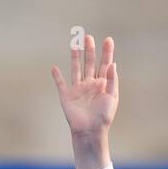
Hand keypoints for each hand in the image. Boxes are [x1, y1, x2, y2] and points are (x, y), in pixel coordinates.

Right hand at [51, 33, 116, 168]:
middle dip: (89, 50)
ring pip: (76, 69)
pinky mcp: (67, 96)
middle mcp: (90, 85)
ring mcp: (78, 90)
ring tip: (74, 44)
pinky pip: (60, 84)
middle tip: (88, 37)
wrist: (90, 131)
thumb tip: (112, 64)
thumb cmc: (103, 117)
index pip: (105, 65)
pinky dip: (57, 76)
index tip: (108, 40)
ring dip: (74, 57)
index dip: (107, 52)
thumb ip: (111, 80)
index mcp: (102, 85)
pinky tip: (54, 68)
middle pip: (90, 63)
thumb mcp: (112, 97)